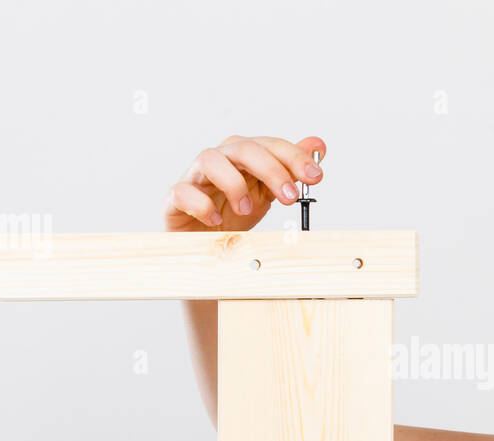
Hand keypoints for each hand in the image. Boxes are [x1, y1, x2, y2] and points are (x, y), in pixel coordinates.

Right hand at [163, 135, 326, 232]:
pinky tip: (216, 220)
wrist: (204, 242)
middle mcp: (220, 160)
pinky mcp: (176, 198)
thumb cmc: (234, 212)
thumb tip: (318, 145)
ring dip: (233, 183)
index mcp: (243, 156)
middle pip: (243, 148)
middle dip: (271, 170)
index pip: (270, 145)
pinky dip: (201, 205)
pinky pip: (183, 192)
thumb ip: (290, 169)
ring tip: (246, 209)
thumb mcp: (268, 192)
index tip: (315, 176)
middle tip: (289, 197)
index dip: (293, 157)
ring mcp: (195, 177)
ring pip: (209, 159)